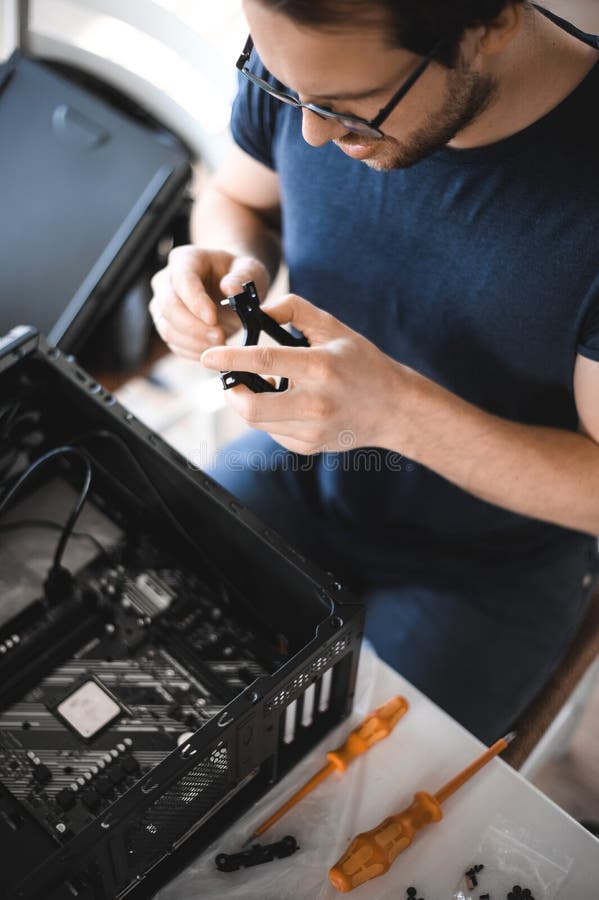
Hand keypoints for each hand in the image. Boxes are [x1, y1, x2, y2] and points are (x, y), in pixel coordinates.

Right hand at [149, 246, 270, 359]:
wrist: (229, 288)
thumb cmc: (239, 275)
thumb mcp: (251, 270)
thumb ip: (243, 276)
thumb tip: (229, 288)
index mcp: (186, 259)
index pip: (183, 280)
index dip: (196, 301)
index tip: (213, 319)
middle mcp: (166, 279)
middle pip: (169, 306)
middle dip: (194, 327)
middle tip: (220, 337)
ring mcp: (161, 304)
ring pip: (167, 327)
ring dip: (194, 342)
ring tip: (220, 345)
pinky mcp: (166, 325)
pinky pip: (172, 343)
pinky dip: (192, 351)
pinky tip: (212, 351)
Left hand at [201, 293, 412, 454]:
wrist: (393, 409)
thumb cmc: (361, 363)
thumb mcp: (333, 327)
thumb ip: (293, 310)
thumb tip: (258, 312)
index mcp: (320, 367)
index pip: (264, 362)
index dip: (229, 359)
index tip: (206, 357)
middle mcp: (316, 403)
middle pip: (250, 406)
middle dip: (230, 390)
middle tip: (229, 377)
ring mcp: (311, 431)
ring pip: (256, 421)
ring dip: (247, 401)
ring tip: (263, 385)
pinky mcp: (307, 447)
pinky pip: (271, 431)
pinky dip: (267, 416)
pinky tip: (284, 402)